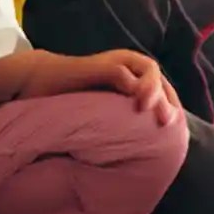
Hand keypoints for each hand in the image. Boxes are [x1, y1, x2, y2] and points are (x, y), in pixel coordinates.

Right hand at [19, 50, 182, 126]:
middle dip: (167, 100)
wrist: (39, 85)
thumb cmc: (71, 102)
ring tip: (152, 111)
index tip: (174, 129)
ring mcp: (116, 62)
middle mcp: (128, 66)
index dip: (170, 105)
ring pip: (149, 69)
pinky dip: (133, 85)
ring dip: (155, 89)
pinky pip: (122, 72)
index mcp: (133, 77)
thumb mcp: (104, 114)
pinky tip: (137, 104)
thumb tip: (142, 152)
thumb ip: (123, 121)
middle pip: (160, 80)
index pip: (163, 89)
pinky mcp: (100, 65)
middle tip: (167, 123)